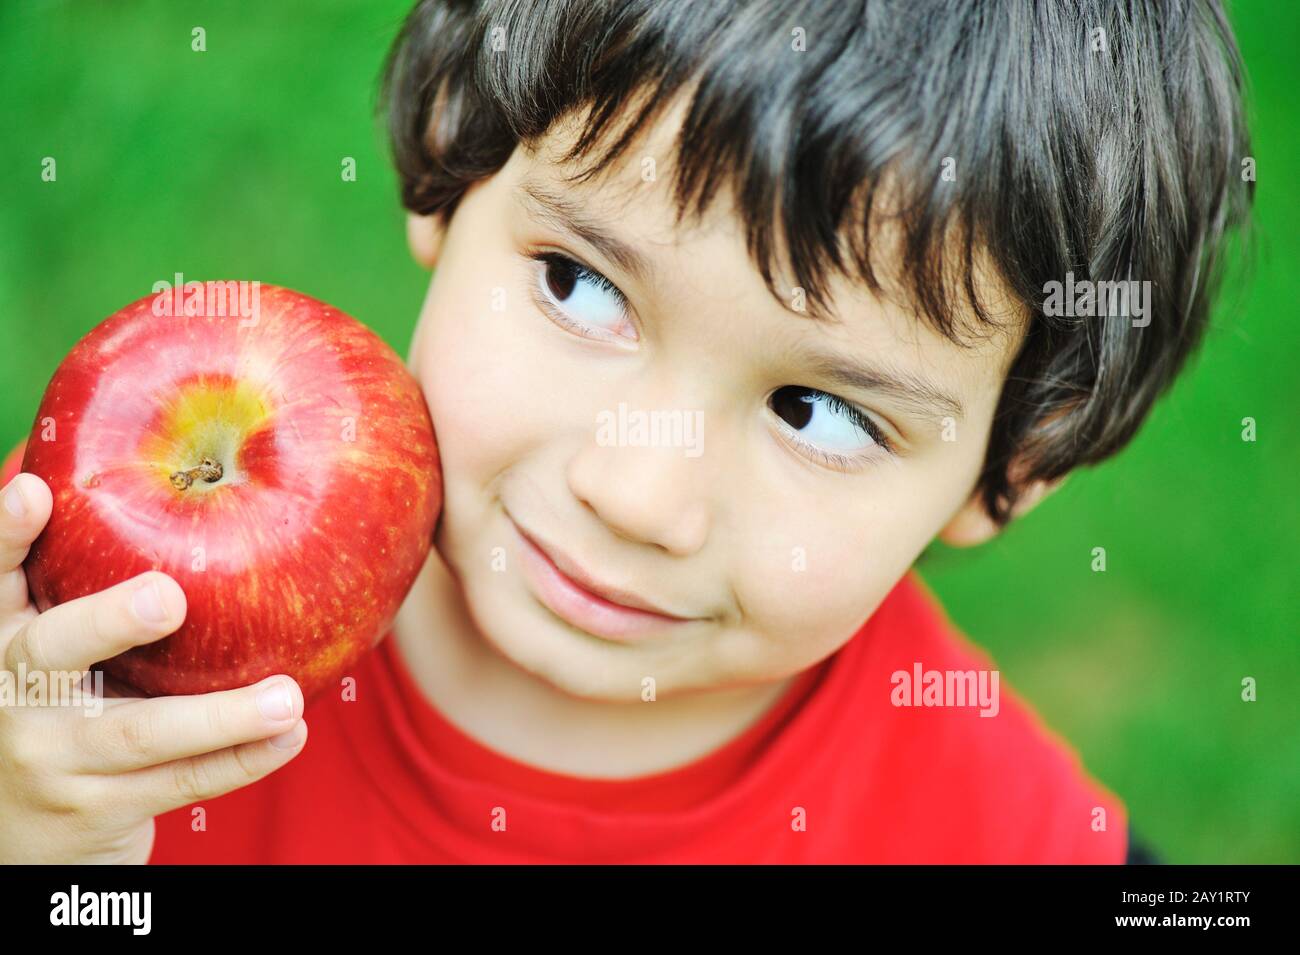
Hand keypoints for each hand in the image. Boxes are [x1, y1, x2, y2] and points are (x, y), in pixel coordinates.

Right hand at [0, 472, 307, 862]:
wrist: (25, 836)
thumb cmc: (65, 710)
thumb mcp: (57, 650)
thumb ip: (88, 590)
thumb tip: (193, 481)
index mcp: (5, 639)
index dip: (8, 534)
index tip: (37, 492)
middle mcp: (12, 696)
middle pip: (53, 651)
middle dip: (109, 621)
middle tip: (169, 598)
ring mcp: (50, 760)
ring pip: (139, 733)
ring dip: (221, 717)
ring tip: (286, 697)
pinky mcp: (96, 809)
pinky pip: (181, 782)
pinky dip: (242, 760)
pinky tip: (290, 735)